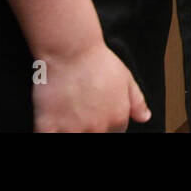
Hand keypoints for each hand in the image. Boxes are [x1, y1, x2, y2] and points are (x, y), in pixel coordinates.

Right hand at [32, 43, 150, 131]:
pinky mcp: (48, 127)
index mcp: (117, 120)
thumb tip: (144, 118)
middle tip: (79, 112)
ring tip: (67, 116)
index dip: (105, 126)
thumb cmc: (98, 62)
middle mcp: (97, 129)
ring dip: (69, 131)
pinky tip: (49, 124)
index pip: (113, 134)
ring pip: (72, 139)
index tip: (95, 114)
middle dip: (88, 129)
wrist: (71, 51)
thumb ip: (137, 101)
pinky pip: (45, 138)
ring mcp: (72, 130)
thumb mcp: (126, 78)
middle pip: (94, 139)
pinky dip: (48, 132)